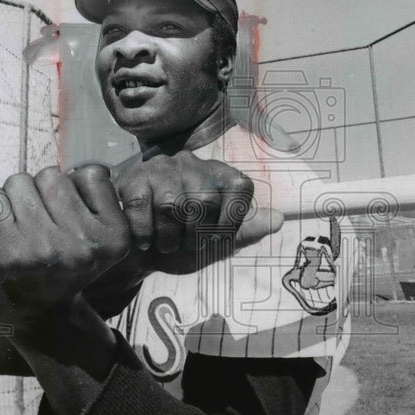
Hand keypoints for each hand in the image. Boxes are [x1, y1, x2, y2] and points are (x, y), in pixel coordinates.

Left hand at [0, 165, 129, 321]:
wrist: (39, 313)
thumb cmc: (66, 265)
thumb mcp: (102, 238)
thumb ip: (97, 197)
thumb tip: (82, 164)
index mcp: (116, 237)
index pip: (91, 174)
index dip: (76, 185)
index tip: (71, 211)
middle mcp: (86, 244)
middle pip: (52, 175)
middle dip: (43, 189)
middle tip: (42, 220)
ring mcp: (47, 249)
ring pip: (19, 181)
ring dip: (16, 197)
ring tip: (23, 225)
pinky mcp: (10, 254)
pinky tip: (1, 227)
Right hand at [114, 151, 282, 272]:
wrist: (137, 251)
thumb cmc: (182, 242)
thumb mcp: (218, 242)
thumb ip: (247, 231)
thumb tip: (280, 219)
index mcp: (219, 174)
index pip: (241, 187)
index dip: (231, 220)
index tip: (215, 238)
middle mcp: (192, 163)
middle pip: (205, 200)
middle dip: (196, 234)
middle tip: (186, 245)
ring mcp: (162, 168)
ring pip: (172, 206)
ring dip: (169, 237)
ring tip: (166, 245)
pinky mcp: (134, 178)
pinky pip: (142, 207)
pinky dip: (144, 233)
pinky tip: (144, 241)